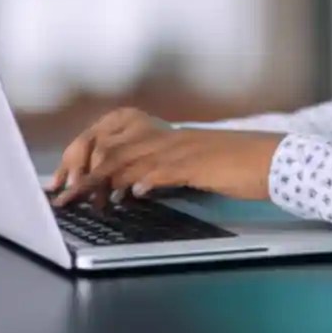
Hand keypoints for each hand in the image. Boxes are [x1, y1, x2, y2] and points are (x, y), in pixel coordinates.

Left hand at [47, 109, 286, 205]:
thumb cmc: (228, 165)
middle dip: (81, 173)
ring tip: (83, 201)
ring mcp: (180, 147)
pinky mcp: (198, 163)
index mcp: (159, 131)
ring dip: (101, 182)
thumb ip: (152, 168)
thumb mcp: (183, 164)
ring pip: (129, 159)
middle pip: (109, 148)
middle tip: (63, 198)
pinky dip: (145, 181)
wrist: (270, 158)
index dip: (78, 158)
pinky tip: (130, 196)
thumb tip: (122, 188)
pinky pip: (165, 169)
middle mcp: (164, 135)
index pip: (106, 137)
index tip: (61, 183)